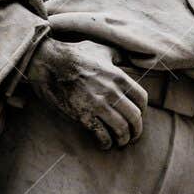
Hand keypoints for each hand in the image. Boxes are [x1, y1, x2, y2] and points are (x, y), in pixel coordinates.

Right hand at [26, 37, 146, 149]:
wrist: (50, 64)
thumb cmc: (75, 55)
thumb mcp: (101, 49)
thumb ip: (116, 55)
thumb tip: (124, 58)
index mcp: (119, 77)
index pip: (141, 99)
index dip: (142, 110)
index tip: (137, 115)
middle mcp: (112, 93)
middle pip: (134, 118)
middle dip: (136, 130)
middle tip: (133, 136)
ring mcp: (98, 106)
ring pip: (121, 130)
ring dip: (123, 139)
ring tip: (120, 143)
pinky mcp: (84, 116)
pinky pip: (102, 135)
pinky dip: (106, 143)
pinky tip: (105, 144)